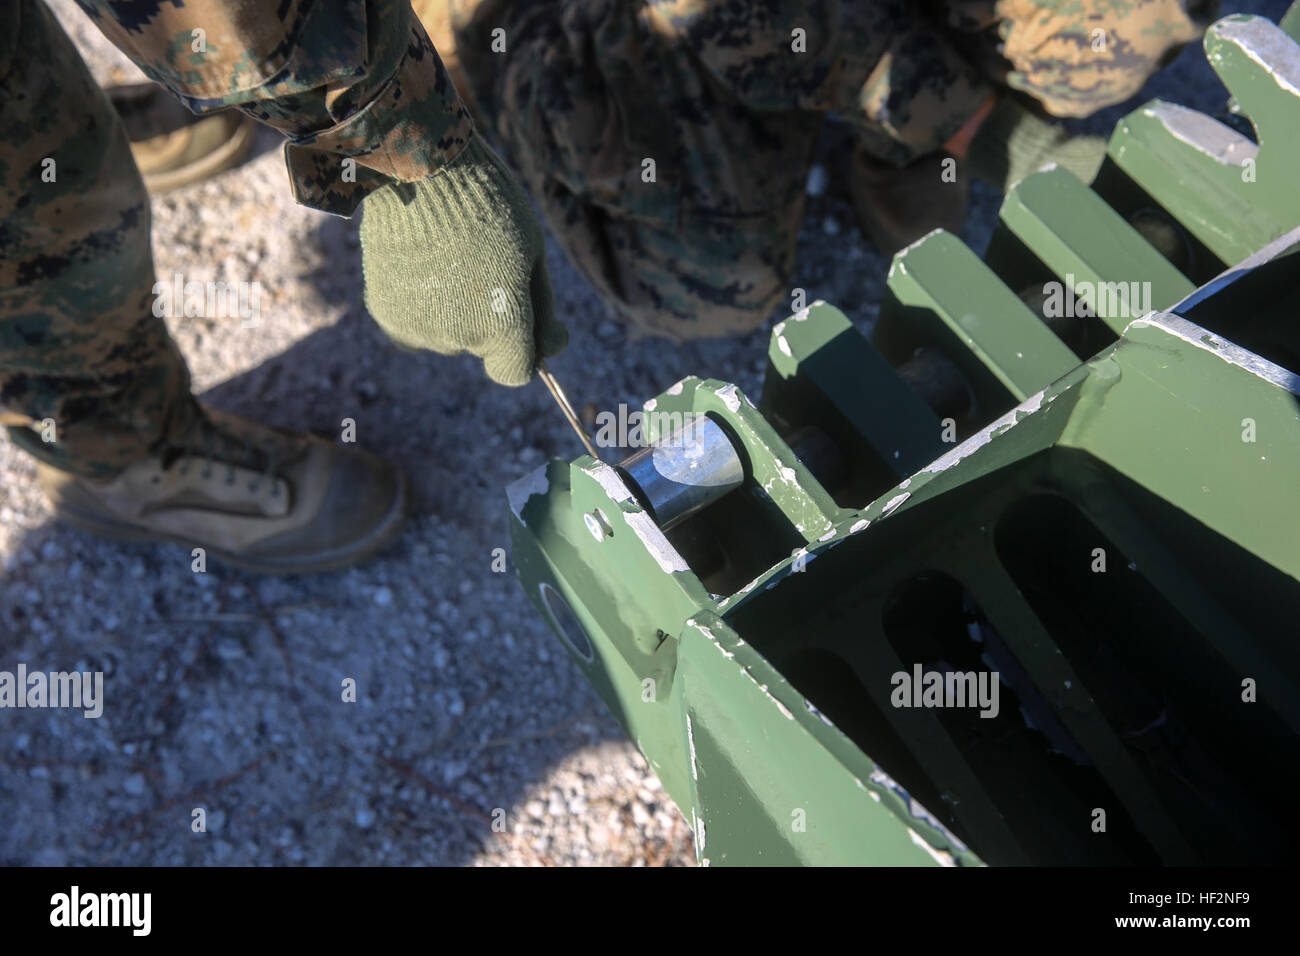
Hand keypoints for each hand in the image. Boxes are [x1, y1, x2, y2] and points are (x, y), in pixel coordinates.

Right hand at [359, 137, 567, 385]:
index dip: (521, 349)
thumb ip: (543, 309)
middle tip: (480, 265)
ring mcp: (419, 329)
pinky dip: (421, 305)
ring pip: (446, 336)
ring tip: (447, 258)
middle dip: (487, 319)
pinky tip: (422, 267)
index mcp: (503, 326)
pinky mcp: (386, 315)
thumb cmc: (489, 205)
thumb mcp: (533, 252)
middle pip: (480, 348)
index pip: (514, 372)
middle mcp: (459, 339)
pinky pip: (413, 326)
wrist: (419, 170)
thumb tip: (553, 349)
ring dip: (452, 312)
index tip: (521, 322)